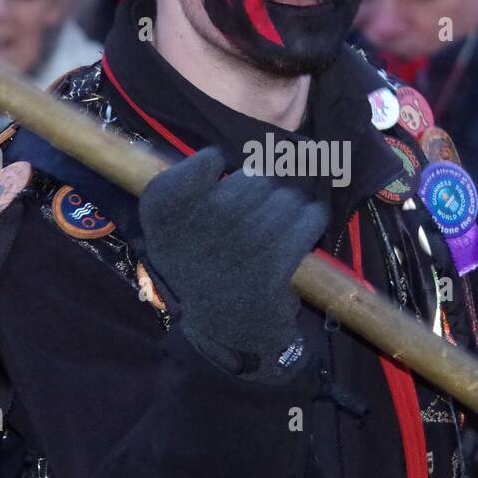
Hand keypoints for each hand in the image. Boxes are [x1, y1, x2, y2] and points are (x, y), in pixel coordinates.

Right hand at [138, 147, 328, 373]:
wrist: (223, 330)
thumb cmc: (200, 266)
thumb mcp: (172, 225)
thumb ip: (188, 180)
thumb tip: (234, 148)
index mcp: (165, 209)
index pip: (212, 157)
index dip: (223, 167)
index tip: (221, 187)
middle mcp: (198, 223)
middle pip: (256, 175)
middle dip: (263, 190)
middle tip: (256, 213)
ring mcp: (237, 245)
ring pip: (286, 196)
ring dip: (289, 206)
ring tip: (277, 227)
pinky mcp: (273, 267)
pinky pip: (308, 219)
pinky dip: (312, 220)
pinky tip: (303, 230)